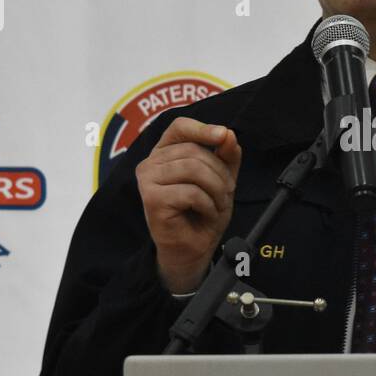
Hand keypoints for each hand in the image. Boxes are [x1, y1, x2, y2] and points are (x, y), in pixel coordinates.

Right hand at [136, 117, 241, 292]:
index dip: (203, 129)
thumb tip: (228, 134)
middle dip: (219, 172)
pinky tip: (205, 214)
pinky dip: (207, 204)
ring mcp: (148, 180)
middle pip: (194, 151)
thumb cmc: (202, 213)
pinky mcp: (152, 199)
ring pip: (193, 169)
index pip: (180, 127)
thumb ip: (225, 155)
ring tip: (216, 204)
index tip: (224, 136)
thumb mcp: (221, 178)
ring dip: (215, 190)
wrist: (193, 248)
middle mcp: (151, 163)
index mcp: (165, 153)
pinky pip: (190, 192)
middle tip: (225, 193)